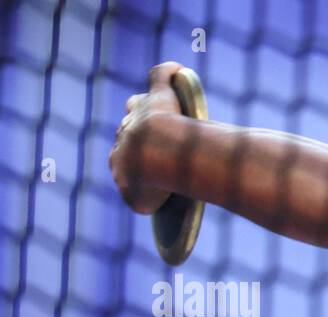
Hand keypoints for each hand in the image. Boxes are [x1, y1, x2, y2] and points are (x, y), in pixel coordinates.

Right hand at [109, 61, 183, 213]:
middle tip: (164, 147)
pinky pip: (160, 77)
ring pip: (139, 105)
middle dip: (142, 137)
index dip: (139, 165)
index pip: (124, 158)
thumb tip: (145, 200)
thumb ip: (140, 201)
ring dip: (150, 109)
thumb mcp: (142, 202)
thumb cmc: (153, 182)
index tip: (153, 172)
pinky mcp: (158, 96)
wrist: (157, 155)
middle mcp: (124, 130)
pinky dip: (167, 74)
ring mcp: (141, 111)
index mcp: (119, 158)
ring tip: (167, 115)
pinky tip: (177, 72)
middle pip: (129, 129)